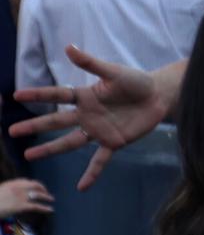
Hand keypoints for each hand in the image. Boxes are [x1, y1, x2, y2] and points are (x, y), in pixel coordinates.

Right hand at [0, 179, 53, 216]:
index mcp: (12, 183)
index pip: (27, 181)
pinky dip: (45, 208)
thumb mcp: (1, 190)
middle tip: (47, 193)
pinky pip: (37, 206)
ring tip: (51, 199)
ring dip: (47, 197)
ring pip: (38, 195)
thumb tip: (15, 193)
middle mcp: (19, 188)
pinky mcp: (22, 206)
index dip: (35, 184)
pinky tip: (50, 210)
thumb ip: (9, 190)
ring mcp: (21, 196)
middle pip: (35, 186)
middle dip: (43, 189)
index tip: (39, 186)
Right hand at [11, 45, 167, 190]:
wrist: (158, 97)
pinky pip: (100, 160)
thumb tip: (69, 47)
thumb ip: (92, 63)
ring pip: (70, 142)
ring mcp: (98, 131)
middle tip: (13, 131)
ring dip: (51, 150)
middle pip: (57, 122)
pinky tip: (81, 187)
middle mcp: (87, 115)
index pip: (57, 96)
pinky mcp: (114, 143)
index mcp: (85, 97)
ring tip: (30, 155)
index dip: (38, 95)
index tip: (16, 95)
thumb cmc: (135, 81)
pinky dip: (92, 173)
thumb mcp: (114, 71)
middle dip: (35, 126)